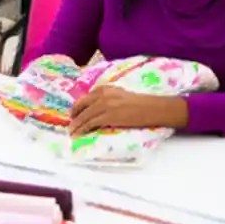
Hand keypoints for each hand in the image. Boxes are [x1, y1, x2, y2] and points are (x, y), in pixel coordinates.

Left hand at [69, 86, 188, 135]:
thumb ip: (106, 99)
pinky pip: (91, 124)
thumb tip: (94, 110)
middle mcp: (102, 95)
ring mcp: (105, 105)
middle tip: (71, 125)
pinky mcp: (109, 116)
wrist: (154, 108)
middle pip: (81, 106)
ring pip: (84, 117)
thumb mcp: (119, 96)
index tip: (73, 115)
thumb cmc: (141, 104)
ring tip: (72, 133)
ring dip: (76, 126)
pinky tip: (79, 134)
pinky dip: (83, 129)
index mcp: (104, 89)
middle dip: (74, 116)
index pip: (84, 98)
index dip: (77, 108)